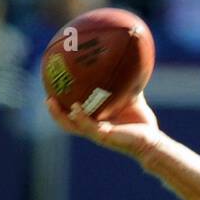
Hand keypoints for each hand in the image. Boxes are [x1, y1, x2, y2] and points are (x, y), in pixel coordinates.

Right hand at [45, 92, 160, 163]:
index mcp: (96, 120)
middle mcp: (93, 128)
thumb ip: (127, 81)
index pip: (74, 113)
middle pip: (67, 122)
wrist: (152, 141)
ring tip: (51, 102)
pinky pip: (87, 127)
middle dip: (55, 111)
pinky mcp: (104, 137)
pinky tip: (75, 107)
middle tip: (46, 97)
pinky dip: (80, 118)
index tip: (53, 89)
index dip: (62, 104)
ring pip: (71, 126)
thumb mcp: (131, 96)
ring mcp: (96, 133)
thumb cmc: (141, 122)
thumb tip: (128, 58)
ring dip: (59, 116)